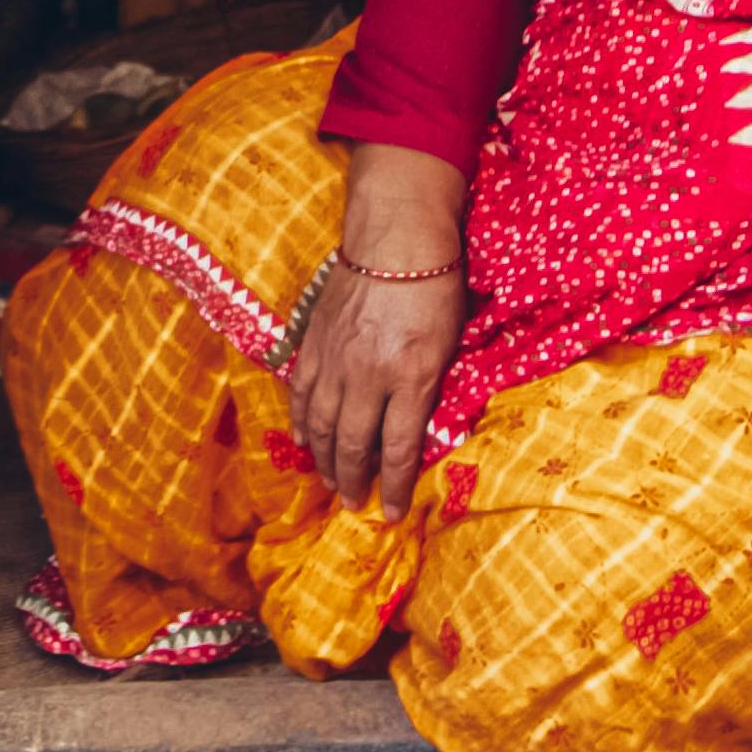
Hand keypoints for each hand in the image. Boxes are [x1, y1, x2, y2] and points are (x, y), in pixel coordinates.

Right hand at [287, 144, 467, 519]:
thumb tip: (416, 429)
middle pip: (355, 444)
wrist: (395, 237)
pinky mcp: (314, 344)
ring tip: (331, 484)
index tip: (393, 514)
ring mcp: (336, 360)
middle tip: (355, 506)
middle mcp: (368, 375)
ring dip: (326, 461)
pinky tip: (305, 442)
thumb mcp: (448, 343)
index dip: (395, 487)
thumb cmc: (436, 285)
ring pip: (324, 426)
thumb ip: (430, 388)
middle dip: (355, 482)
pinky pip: (303, 395)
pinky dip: (303, 424)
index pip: (399, 449)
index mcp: (411, 377)